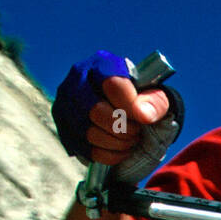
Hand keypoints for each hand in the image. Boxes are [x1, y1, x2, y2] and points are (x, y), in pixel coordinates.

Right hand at [52, 51, 181, 181]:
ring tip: (131, 139)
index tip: (143, 118)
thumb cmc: (140, 101)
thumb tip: (143, 115)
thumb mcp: (156, 97)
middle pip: (96, 110)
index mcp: (101, 64)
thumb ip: (155, 102)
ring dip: (118, 143)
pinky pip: (86, 150)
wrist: (125, 113)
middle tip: (137, 131)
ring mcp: (65, 106)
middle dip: (123, 127)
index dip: (130, 105)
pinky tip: (121, 150)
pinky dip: (110, 155)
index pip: (111, 84)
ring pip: (90, 133)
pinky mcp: (64, 129)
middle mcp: (76, 80)